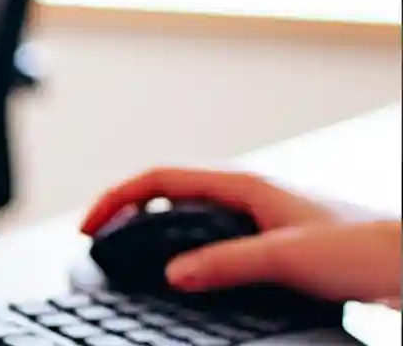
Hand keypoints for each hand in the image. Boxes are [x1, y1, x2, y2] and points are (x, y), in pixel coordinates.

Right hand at [82, 168, 401, 303]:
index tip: (91, 226)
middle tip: (99, 237)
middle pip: (166, 188)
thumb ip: (225, 264)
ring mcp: (258, 211)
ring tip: (129, 247)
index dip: (116, 198)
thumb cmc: (361, 248)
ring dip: (152, 222)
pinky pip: (208, 227)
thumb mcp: (285, 258)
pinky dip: (180, 240)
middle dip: (125, 208)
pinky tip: (184, 265)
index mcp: (243, 183)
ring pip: (187, 207)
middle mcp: (247, 191)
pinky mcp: (270, 234)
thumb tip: (173, 275)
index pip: (159, 177)